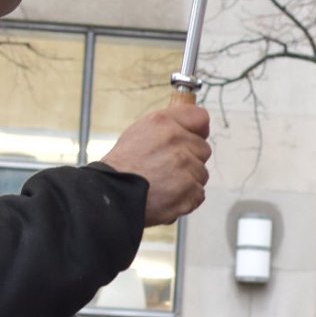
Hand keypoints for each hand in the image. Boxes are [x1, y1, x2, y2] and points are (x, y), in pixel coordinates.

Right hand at [97, 104, 211, 225]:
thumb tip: (196, 127)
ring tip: (164, 183)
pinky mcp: (189, 191)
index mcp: (164, 124)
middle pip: (203, 149)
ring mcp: (186, 167)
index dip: (198, 130)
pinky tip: (167, 196)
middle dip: (190, 159)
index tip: (193, 137)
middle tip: (167, 167)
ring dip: (188, 180)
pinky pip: (198, 193)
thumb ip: (169, 125)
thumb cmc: (123, 166)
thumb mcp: (139, 132)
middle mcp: (177, 142)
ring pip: (201, 173)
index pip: (200, 118)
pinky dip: (186, 198)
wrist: (112, 195)